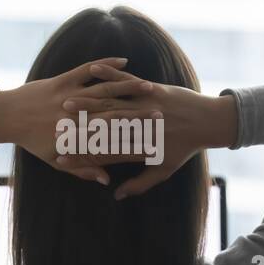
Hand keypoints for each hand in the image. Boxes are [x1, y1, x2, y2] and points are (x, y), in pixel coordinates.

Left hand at [0, 57, 161, 184]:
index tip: (153, 141)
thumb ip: (83, 170)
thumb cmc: (32, 141)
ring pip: (103, 91)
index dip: (132, 140)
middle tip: (161, 114)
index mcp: (73, 138)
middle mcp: (73, 116)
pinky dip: (105, 65)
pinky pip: (87, 70)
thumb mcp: (56, 160)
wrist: (6, 116)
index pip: (110, 140)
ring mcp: (68, 95)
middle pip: (112, 114)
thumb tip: (107, 181)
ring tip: (151, 87)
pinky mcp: (63, 80)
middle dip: (139, 113)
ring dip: (128, 87)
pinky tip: (123, 60)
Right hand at [56, 65, 236, 199]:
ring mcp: (146, 105)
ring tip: (66, 101)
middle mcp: (141, 125)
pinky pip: (126, 80)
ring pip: (111, 103)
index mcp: (140, 146)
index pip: (104, 153)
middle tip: (55, 132)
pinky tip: (92, 69)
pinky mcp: (151, 89)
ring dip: (87, 101)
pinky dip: (109, 73)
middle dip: (77, 127)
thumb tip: (117, 195)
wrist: (209, 121)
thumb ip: (139, 184)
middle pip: (102, 127)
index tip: (61, 158)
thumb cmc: (185, 147)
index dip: (81, 156)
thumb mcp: (164, 170)